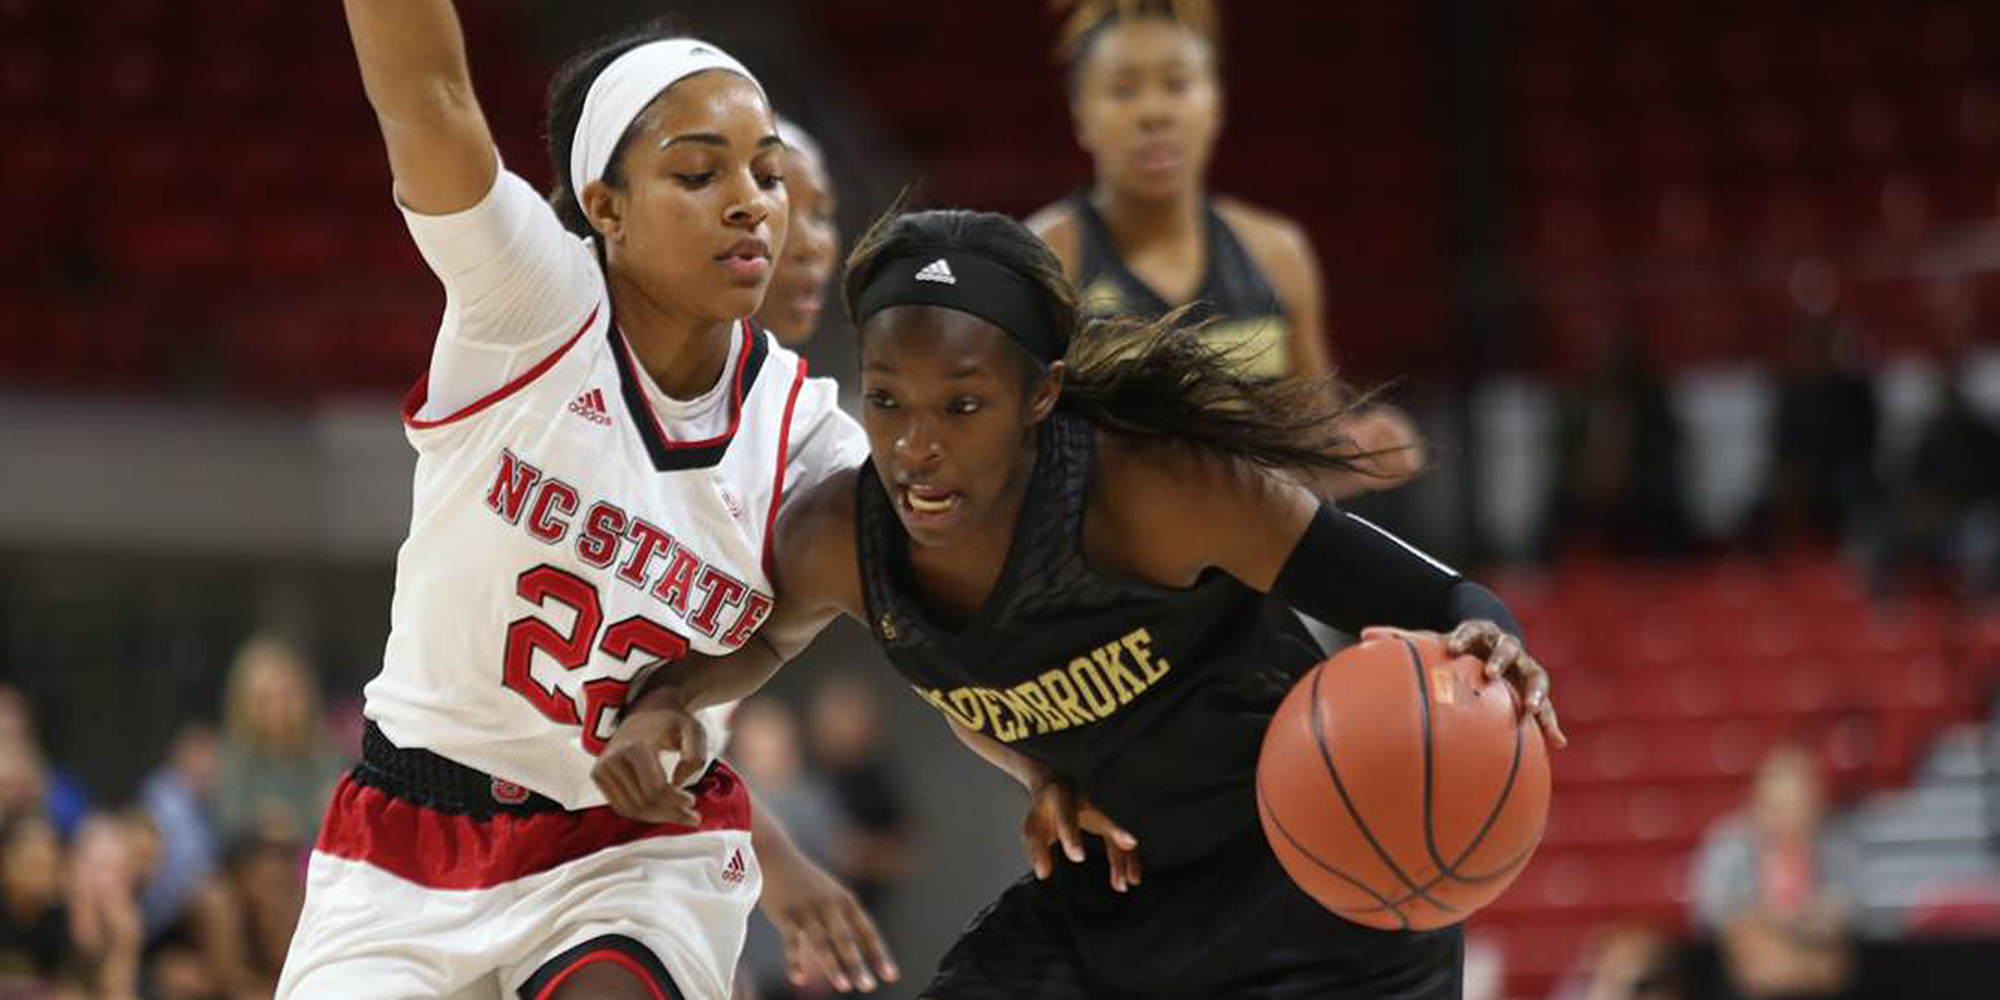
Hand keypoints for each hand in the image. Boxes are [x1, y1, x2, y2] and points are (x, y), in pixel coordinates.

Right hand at [590, 691, 705, 824]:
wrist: (646, 709)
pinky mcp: (598, 776)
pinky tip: (662, 809)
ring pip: (631, 809)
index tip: (693, 801)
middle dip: (670, 814)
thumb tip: (678, 783)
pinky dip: (643, 813)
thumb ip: (695, 755)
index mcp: (634, 747)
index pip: (655, 790)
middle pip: (643, 802)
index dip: (675, 801)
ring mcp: (601, 768)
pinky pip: (621, 806)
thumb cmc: (672, 720)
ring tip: (681, 815)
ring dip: (657, 817)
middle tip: (692, 818)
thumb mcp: (694, 729)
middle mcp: (612, 758)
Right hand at [759, 850, 898, 992]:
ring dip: (833, 966)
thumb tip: (855, 953)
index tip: (890, 976)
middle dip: (857, 964)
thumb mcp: (830, 895)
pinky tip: (799, 980)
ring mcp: (807, 910)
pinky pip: (791, 943)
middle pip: (847, 939)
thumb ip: (842, 922)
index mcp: (845, 901)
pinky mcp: (785, 915)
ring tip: (844, 986)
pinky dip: (795, 962)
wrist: (775, 856)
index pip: (867, 931)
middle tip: (867, 986)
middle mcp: (829, 904)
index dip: (878, 955)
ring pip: (822, 942)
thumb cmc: (806, 882)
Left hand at [1022, 779, 1142, 892]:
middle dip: (1116, 849)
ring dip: (1126, 860)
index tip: (1078, 858)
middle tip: (1119, 876)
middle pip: (1107, 825)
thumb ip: (1037, 850)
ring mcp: (1101, 814)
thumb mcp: (1033, 827)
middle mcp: (1088, 804)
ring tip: (1124, 885)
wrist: (1057, 786)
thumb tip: (1043, 874)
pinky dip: (1128, 860)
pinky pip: (1122, 843)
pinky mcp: (1108, 824)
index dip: (1072, 837)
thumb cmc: (1044, 810)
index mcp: (1062, 799)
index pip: (1067, 817)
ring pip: (1119, 836)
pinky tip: (1127, 880)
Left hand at [1363, 621, 1566, 747]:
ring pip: (1536, 679)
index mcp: (1479, 634)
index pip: (1471, 630)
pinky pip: (1546, 708)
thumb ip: (1401, 639)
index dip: (1461, 637)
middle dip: (1500, 660)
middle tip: (1490, 673)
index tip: (1449, 646)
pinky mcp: (1535, 690)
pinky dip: (1551, 724)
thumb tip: (1363, 633)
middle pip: (1508, 650)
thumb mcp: (1432, 640)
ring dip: (1535, 694)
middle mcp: (1506, 649)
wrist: (1493, 642)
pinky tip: (1558, 743)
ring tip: (1534, 710)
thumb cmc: (1456, 647)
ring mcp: (1525, 668)